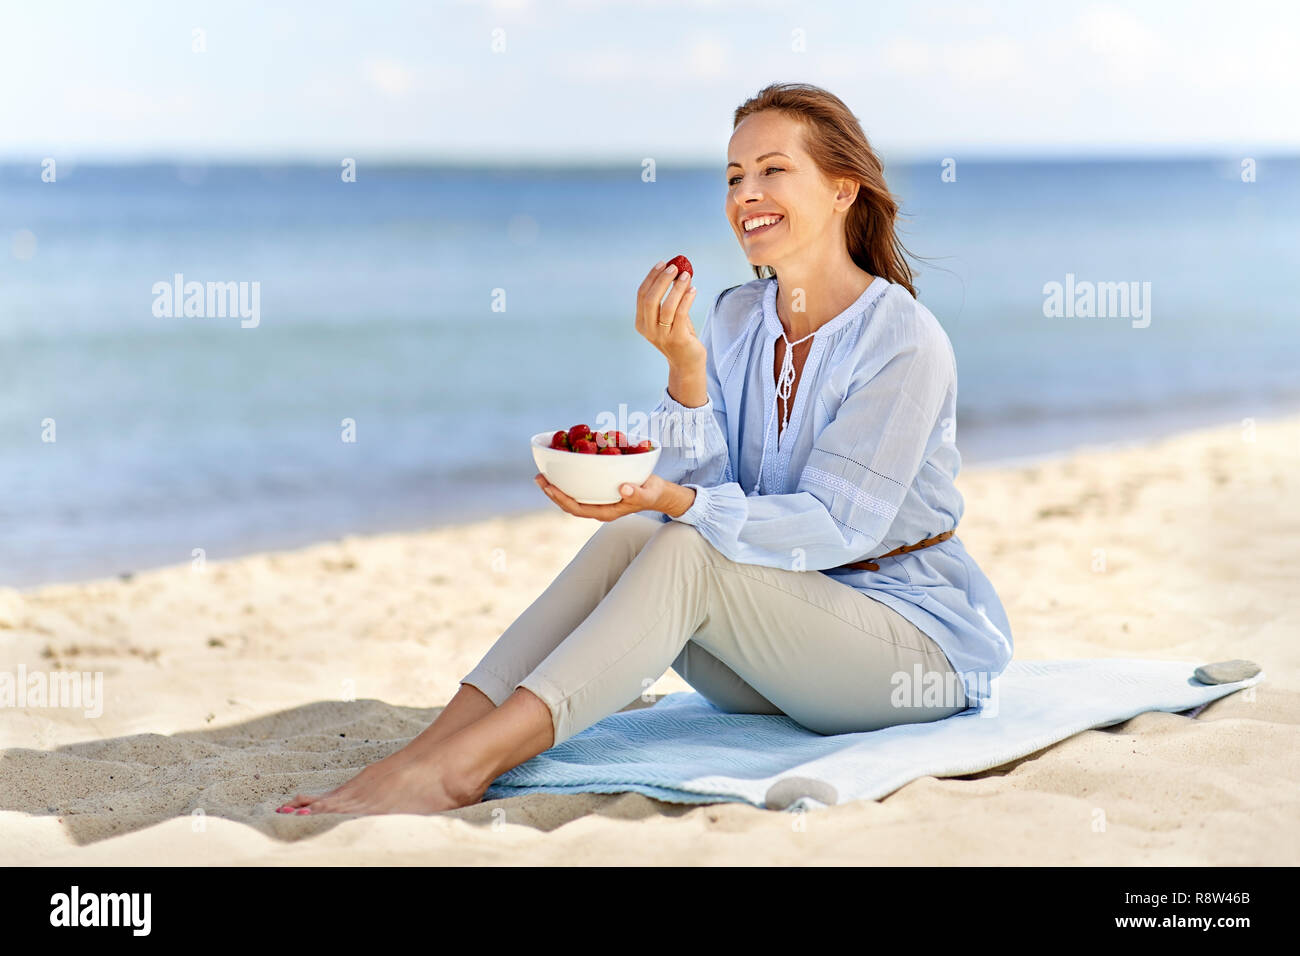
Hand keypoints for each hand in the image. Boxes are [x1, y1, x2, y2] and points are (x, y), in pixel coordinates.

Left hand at [533, 472, 693, 521]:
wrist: (658, 493)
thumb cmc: (652, 494)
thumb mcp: (647, 493)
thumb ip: (637, 493)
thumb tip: (623, 489)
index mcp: (605, 512)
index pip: (577, 508)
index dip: (561, 499)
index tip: (549, 487)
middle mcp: (597, 507)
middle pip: (568, 503)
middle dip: (552, 491)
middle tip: (539, 477)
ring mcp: (597, 500)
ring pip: (571, 495)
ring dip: (556, 485)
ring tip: (543, 473)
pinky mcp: (598, 490)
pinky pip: (579, 487)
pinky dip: (568, 478)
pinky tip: (561, 467)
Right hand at [635, 260, 705, 369]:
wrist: (687, 364)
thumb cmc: (680, 337)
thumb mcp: (672, 317)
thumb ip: (673, 298)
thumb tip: (681, 273)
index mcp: (641, 323)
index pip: (642, 295)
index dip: (651, 277)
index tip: (662, 263)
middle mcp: (649, 330)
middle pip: (651, 299)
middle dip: (662, 280)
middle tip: (674, 268)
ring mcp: (662, 336)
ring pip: (667, 306)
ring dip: (677, 288)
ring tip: (687, 276)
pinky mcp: (677, 340)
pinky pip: (681, 314)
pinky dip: (686, 299)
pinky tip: (693, 290)